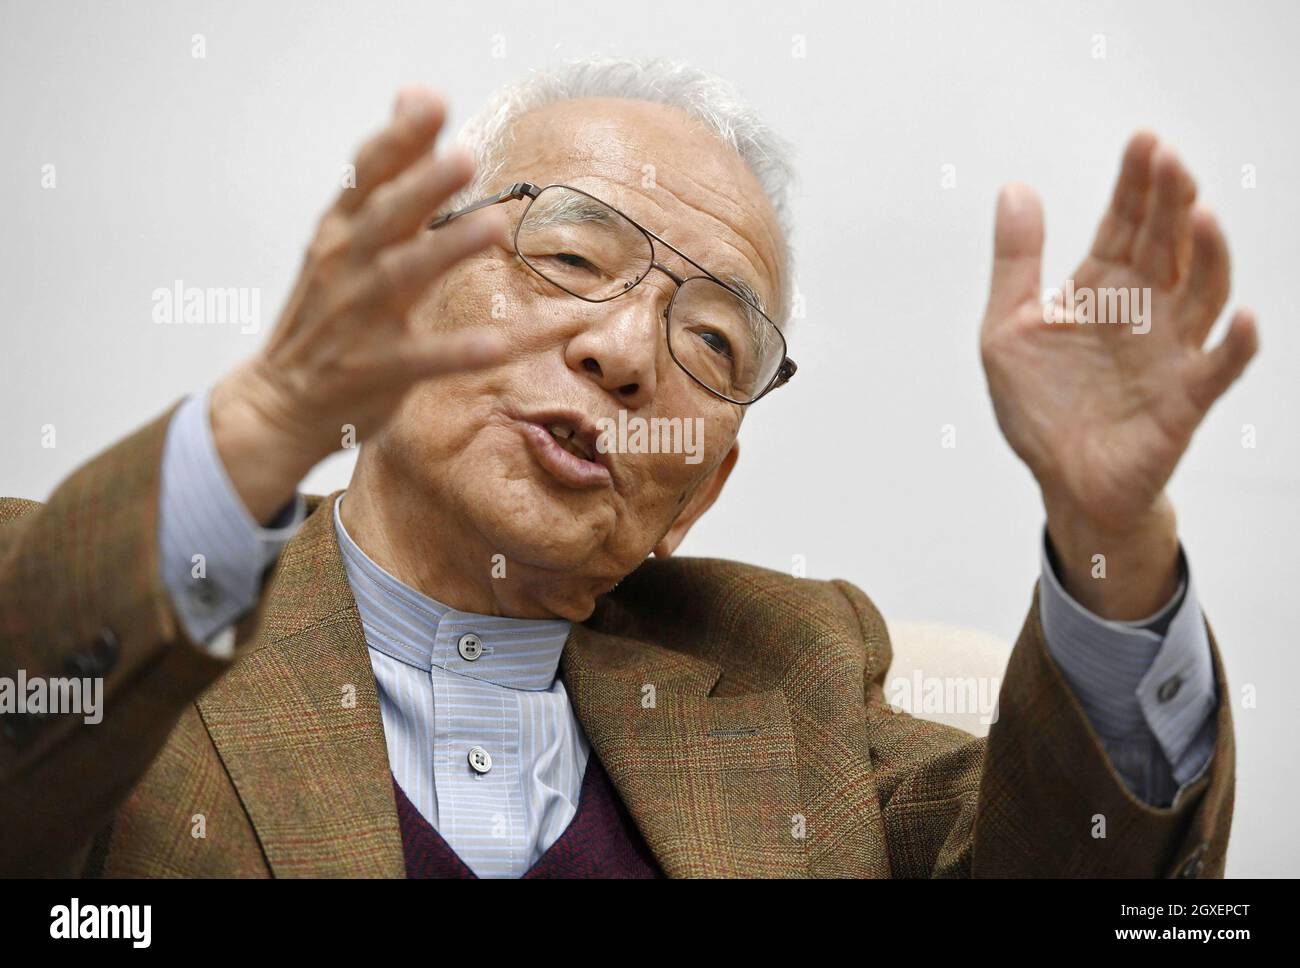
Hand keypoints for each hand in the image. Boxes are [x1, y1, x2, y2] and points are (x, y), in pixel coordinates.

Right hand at [210, 86, 511, 522]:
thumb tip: (416, 95)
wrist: (281, 400)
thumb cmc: (328, 308)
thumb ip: (390, 173)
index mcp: (341, 231)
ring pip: (402, 278)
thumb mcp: (346, 235)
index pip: (366, 175)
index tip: (430, 102)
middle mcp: (346, 267)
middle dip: (422, 186)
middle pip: (384, 218)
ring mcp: (359, 319)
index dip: (398, 139)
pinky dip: (457, 351)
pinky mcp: (377, 369)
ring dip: (447, 251)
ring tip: (492, 228)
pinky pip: (423, 359)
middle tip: (464, 157)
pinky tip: (496, 345)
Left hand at [980, 132, 1258, 617]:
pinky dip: (1233, 344)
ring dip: (1206, 256)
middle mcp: (1144, 311)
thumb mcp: (1007, 329)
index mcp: (1102, 289)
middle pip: (1167, 246)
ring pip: (1201, 294)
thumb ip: (1015, 262)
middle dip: (1170, 203)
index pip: (1126, 224)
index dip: (1136, 184)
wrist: (1061, 481)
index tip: (1144, 140)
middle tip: (1169, 160)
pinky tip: (1240, 316)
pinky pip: (1217, 369)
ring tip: (1200, 216)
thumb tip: (1015, 188)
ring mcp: (1169, 352)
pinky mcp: (1183, 401)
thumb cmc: (1041, 407)